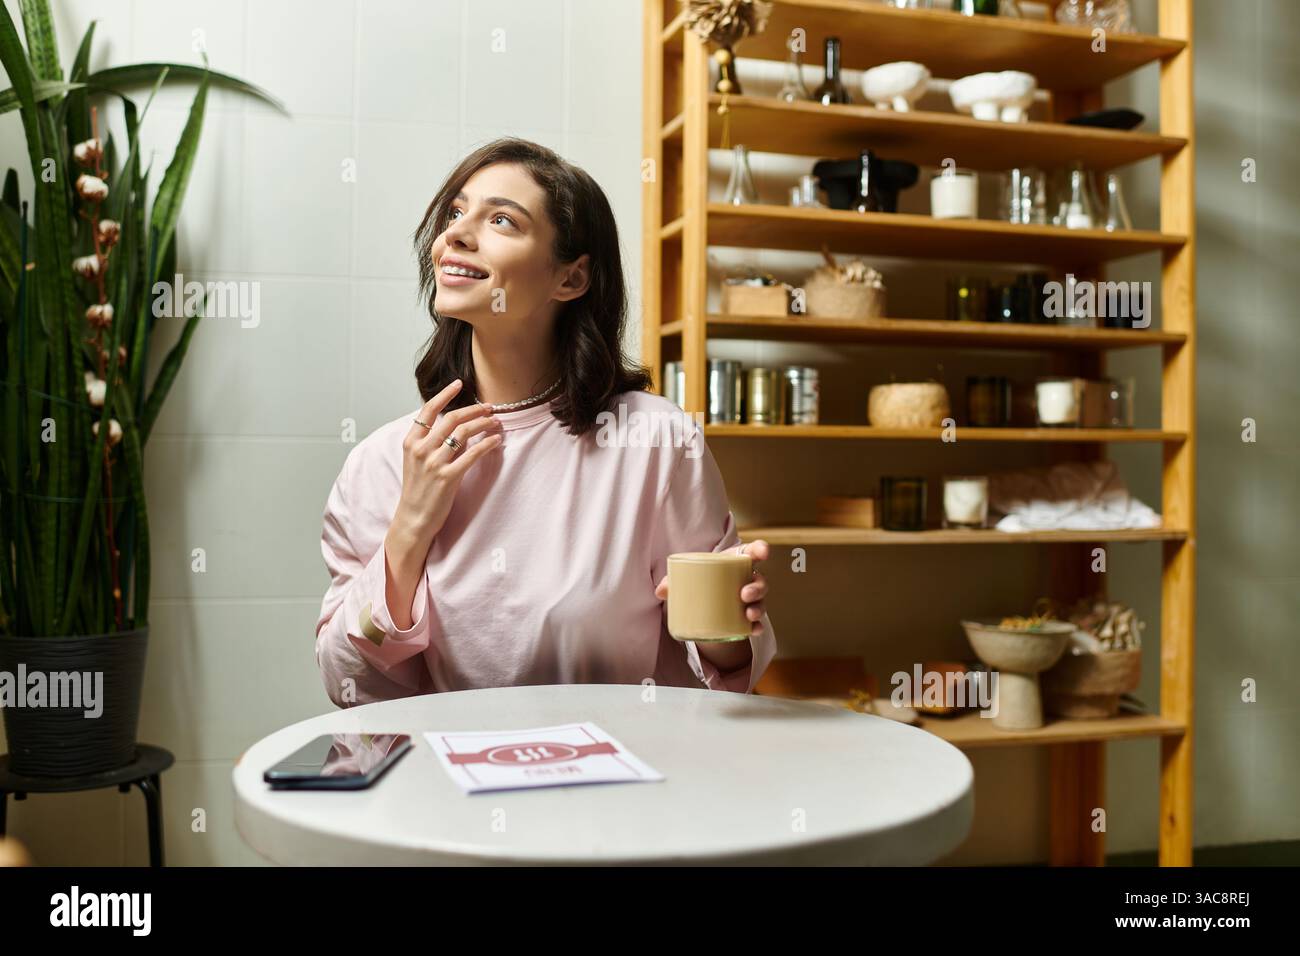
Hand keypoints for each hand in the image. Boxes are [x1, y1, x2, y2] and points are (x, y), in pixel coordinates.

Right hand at [393, 379, 503, 541]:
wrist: (413, 518)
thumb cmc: (418, 489)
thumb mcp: (417, 461)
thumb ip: (431, 442)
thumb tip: (456, 426)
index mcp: (411, 442)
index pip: (428, 410)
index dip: (445, 393)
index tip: (459, 383)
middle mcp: (421, 449)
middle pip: (451, 418)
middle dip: (473, 410)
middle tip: (489, 408)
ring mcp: (434, 464)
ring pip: (463, 433)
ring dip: (483, 424)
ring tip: (495, 423)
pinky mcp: (447, 478)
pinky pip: (472, 454)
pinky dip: (487, 445)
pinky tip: (496, 441)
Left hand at [654, 539, 769, 638]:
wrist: (703, 607)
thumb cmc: (699, 583)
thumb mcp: (687, 578)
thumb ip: (673, 581)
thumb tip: (659, 590)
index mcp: (735, 563)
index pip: (753, 552)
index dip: (761, 549)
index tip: (763, 552)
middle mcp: (747, 580)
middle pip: (759, 580)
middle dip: (757, 586)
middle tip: (744, 594)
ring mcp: (749, 600)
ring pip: (761, 602)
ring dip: (758, 607)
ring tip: (748, 613)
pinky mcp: (746, 619)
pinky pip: (757, 623)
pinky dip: (757, 627)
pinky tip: (754, 629)